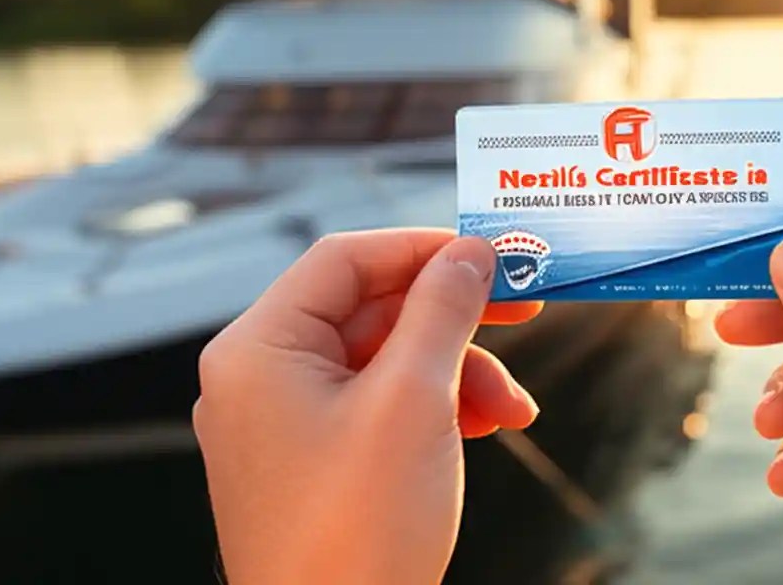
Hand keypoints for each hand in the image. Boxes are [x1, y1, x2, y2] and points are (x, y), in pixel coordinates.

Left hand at [193, 229, 540, 584]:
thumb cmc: (356, 535)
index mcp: (258, 349)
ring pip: (382, 362)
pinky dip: (432, 409)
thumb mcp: (414, 402)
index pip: (344, 260)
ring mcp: (283, 424)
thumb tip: (469, 254)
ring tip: (511, 409)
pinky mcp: (312, 463)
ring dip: (455, 373)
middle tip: (523, 310)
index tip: (489, 254)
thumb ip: (443, 312)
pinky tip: (484, 427)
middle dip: (454, 322)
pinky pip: (375, 407)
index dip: (423, 248)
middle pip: (368, 310)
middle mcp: (260, 379)